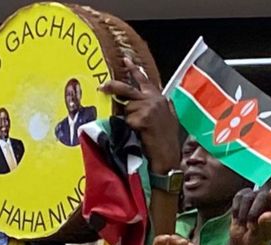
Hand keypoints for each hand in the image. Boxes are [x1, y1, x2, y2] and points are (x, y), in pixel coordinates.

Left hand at [99, 58, 180, 172]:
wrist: (168, 157)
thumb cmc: (166, 142)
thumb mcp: (167, 119)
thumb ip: (158, 107)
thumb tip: (147, 100)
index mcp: (159, 99)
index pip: (145, 81)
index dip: (134, 70)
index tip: (125, 60)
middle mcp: (154, 100)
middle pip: (128, 89)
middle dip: (114, 87)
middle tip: (102, 87)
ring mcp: (149, 108)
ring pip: (127, 108)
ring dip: (128, 120)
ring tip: (141, 131)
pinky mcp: (143, 118)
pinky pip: (128, 120)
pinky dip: (130, 129)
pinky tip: (141, 135)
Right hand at [229, 186, 270, 244]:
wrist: (243, 242)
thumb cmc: (259, 240)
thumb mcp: (264, 237)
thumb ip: (267, 226)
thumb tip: (269, 214)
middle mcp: (269, 200)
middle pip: (263, 195)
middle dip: (254, 212)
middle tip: (251, 227)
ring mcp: (256, 197)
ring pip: (248, 197)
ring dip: (244, 214)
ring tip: (246, 225)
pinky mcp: (244, 196)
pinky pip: (238, 197)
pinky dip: (236, 210)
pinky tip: (239, 219)